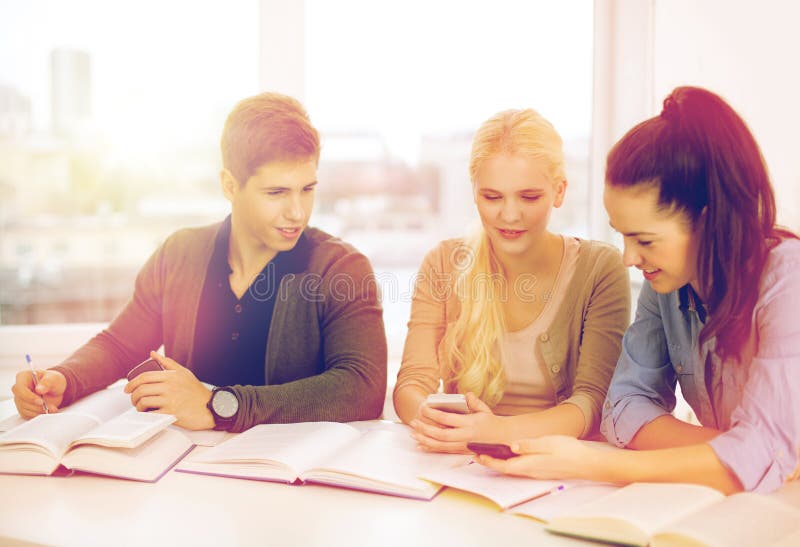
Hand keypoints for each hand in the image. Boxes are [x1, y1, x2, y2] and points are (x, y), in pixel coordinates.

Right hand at [12, 369, 66, 417]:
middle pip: (22, 401)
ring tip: (53, 408)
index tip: (41, 402)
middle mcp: (18, 389)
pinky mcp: (23, 409)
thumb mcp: (54, 378)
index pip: (19, 388)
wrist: (55, 390)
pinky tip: (48, 411)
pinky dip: (39, 415)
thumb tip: (39, 389)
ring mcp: (19, 400)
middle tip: (51, 407)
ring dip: (40, 411)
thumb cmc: (53, 381)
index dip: (29, 397)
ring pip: (25, 410)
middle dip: (37, 406)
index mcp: (23, 377)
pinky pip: (28, 415)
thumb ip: (47, 382)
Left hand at [124, 351, 213, 429]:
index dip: (132, 383)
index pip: (145, 376)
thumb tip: (152, 354)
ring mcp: (170, 400)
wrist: (210, 408)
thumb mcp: (184, 373)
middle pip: (141, 389)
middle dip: (132, 395)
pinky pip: (151, 414)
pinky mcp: (171, 413)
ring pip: (144, 401)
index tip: (128, 389)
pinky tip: (148, 414)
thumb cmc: (196, 391)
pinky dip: (146, 415)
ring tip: (140, 407)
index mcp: (171, 376)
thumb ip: (167, 363)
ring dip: (138, 406)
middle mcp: (170, 387)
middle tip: (133, 399)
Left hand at [409, 392, 499, 453]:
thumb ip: (475, 402)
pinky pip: (444, 451)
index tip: (424, 408)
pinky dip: (431, 448)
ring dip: (425, 439)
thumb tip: (467, 395)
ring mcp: (463, 446)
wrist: (502, 439)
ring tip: (413, 433)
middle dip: (425, 429)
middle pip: (440, 435)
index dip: (433, 414)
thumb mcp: (485, 410)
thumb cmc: (492, 422)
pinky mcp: (462, 452)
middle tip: (413, 422)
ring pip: (440, 445)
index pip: (447, 419)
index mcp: (470, 424)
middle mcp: (466, 436)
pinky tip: (421, 445)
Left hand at [476, 435, 599, 480]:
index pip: (504, 466)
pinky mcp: (542, 470)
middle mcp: (531, 471)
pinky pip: (522, 468)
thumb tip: (511, 446)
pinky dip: (512, 462)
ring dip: (501, 462)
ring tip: (491, 453)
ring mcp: (537, 472)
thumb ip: (528, 445)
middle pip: (506, 468)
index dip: (489, 461)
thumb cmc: (569, 451)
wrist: (587, 463)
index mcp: (530, 464)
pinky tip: (512, 454)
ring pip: (514, 469)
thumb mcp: (547, 443)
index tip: (477, 455)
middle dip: (491, 462)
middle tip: (479, 454)